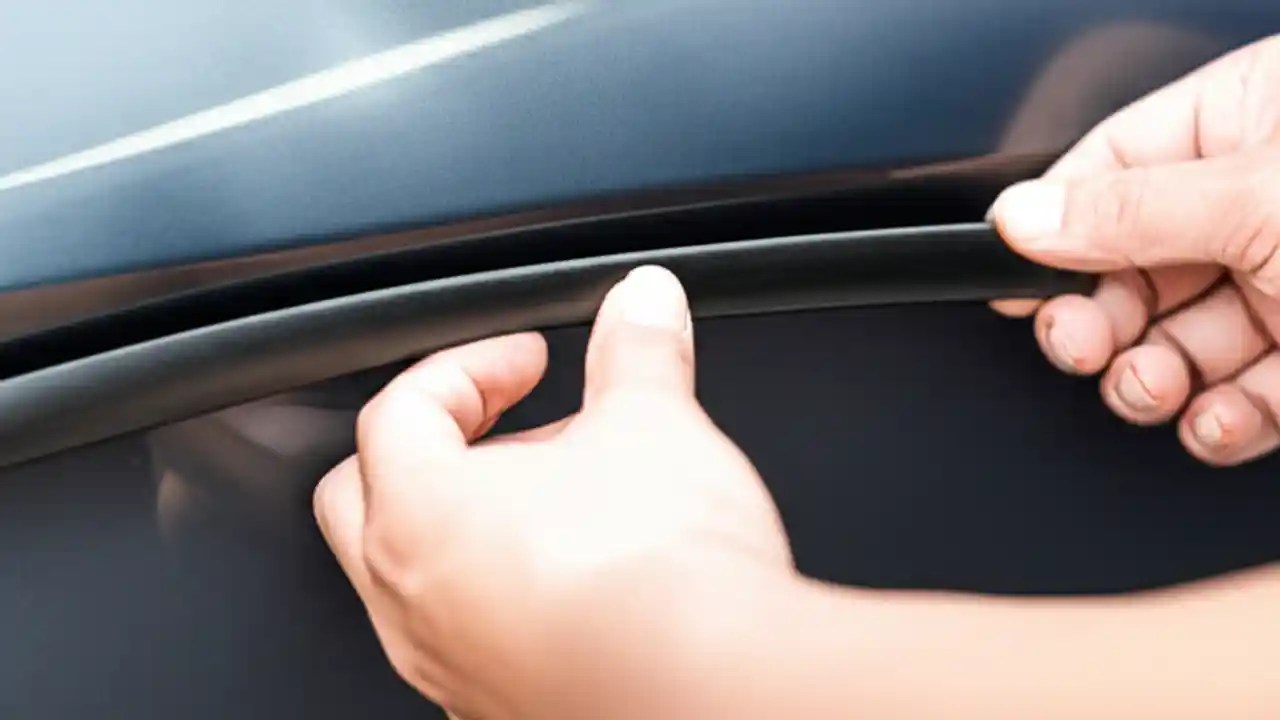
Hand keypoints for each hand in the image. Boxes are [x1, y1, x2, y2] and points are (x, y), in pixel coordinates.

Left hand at [312, 267, 793, 718]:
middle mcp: (414, 602)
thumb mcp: (654, 424)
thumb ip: (637, 351)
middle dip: (441, 446)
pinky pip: (471, 642)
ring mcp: (451, 668)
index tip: (527, 361)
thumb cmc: (660, 579)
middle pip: (369, 496)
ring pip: (417, 579)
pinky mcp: (501, 710)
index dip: (469, 368)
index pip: (401, 410)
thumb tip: (643, 301)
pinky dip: (506, 600)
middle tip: (516, 425)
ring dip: (474, 526)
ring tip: (566, 504)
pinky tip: (582, 589)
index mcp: (421, 512)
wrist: (714, 697)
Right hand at [990, 35, 1279, 464]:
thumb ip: (1130, 212)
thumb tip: (1020, 216)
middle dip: (1101, 319)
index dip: (1056, 227)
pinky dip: (1217, 423)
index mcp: (1251, 119)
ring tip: (1151, 386)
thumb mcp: (1264, 199)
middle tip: (1079, 341)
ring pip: (1177, 340)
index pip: (1112, 165)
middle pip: (1132, 265)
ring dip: (1151, 380)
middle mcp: (1264, 199)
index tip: (1015, 278)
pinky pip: (1238, 398)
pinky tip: (1213, 418)